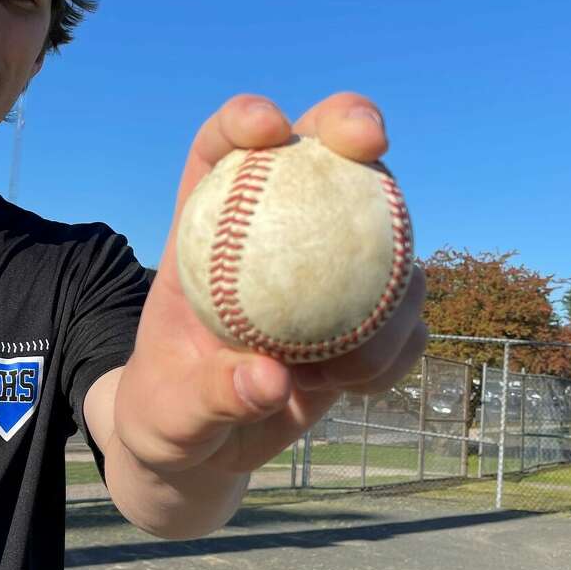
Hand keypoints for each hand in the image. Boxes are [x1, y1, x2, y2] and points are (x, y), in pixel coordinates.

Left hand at [116, 92, 427, 476]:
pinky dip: (396, 347)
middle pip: (319, 154)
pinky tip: (360, 384)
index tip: (267, 128)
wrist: (202, 449)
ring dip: (391, 281)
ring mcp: (327, 273)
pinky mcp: (364, 321)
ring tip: (348, 363)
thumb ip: (209, 395)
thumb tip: (270, 378)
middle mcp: (275, 235)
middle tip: (370, 140)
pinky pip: (403, 320)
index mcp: (206, 232)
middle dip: (350, 123)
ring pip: (384, 234)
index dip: (245, 120)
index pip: (222, 152)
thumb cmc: (167, 415)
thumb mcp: (168, 414)